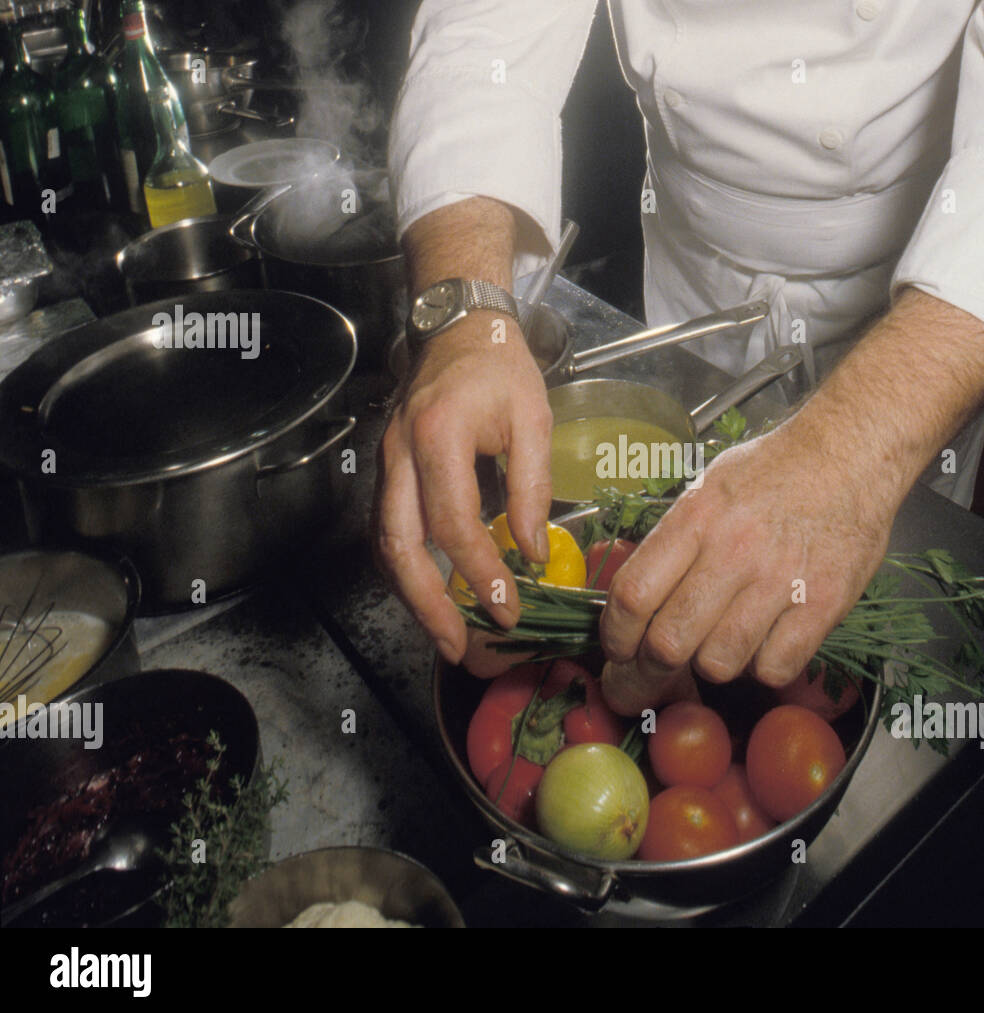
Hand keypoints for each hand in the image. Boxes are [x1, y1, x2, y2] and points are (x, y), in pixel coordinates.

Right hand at [374, 312, 552, 666]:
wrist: (458, 328)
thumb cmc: (499, 367)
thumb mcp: (533, 419)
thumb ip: (533, 487)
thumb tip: (530, 552)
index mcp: (438, 435)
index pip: (453, 524)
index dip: (479, 574)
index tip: (507, 608)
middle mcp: (399, 452)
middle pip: (399, 545)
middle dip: (427, 605)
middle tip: (457, 647)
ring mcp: (385, 462)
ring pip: (384, 544)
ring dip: (411, 596)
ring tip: (444, 635)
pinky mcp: (386, 470)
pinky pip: (387, 530)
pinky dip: (406, 570)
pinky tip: (430, 597)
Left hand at [598, 413, 891, 713]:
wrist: (850, 453)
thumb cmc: (775, 470)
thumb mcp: (707, 489)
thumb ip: (671, 544)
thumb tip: (632, 602)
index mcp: (696, 518)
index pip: (633, 596)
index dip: (615, 637)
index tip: (617, 651)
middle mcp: (734, 550)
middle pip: (668, 643)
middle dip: (648, 674)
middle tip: (648, 681)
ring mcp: (780, 580)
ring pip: (718, 663)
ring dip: (710, 665)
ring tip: (719, 645)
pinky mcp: (824, 604)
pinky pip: (774, 667)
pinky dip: (765, 666)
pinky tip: (767, 641)